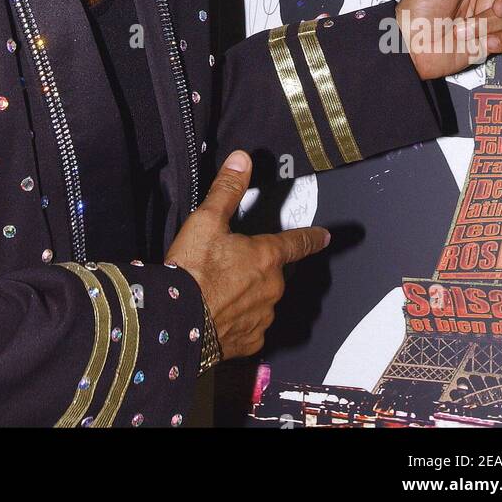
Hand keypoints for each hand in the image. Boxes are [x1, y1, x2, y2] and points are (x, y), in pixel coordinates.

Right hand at [165, 151, 329, 359]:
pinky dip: (239, 320)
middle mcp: (272, 288)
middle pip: (272, 272)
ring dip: (247, 294)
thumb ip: (227, 189)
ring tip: (217, 290)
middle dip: (256, 268)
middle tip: (227, 266)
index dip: (311, 237)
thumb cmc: (192, 270)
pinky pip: (250, 326)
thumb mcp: (207, 220)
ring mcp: (263, 317)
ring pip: (262, 299)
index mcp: (266, 256)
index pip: (297, 242)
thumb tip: (242, 160)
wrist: (176, 321)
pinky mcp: (250, 341)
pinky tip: (219, 314)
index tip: (325, 237)